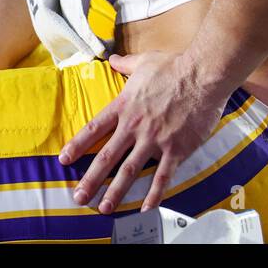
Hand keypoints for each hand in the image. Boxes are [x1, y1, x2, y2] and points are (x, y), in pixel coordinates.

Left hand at [58, 52, 226, 214]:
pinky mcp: (176, 149)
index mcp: (125, 106)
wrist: (202, 75)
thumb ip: (125, 64)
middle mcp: (135, 126)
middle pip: (107, 156)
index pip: (95, 128)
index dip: (78, 145)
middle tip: (79, 197)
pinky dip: (154, 193)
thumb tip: (113, 59)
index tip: (64, 160)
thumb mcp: (144, 61)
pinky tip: (146, 207)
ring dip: (116, 191)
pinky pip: (162, 176)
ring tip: (104, 208)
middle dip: (91, 179)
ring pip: (130, 170)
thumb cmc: (174, 66)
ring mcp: (155, 139)